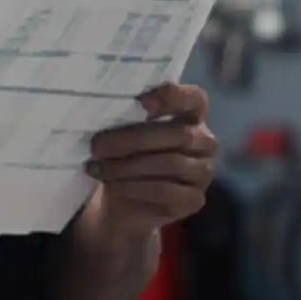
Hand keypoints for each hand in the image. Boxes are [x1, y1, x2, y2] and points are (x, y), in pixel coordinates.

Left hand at [85, 83, 218, 239]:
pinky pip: (166, 191)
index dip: (172, 97)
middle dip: (131, 139)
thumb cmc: (120, 154)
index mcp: (190, 115)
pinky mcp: (194, 200)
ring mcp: (203, 172)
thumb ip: (125, 115)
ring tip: (96, 168)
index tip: (141, 102)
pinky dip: (134, 187)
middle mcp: (204, 141)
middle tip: (97, 145)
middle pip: (178, 134)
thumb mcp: (120, 130)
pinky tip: (113, 185)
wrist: (120, 201)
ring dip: (126, 166)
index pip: (194, 99)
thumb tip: (104, 105)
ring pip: (170, 163)